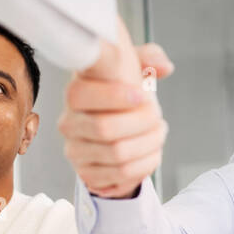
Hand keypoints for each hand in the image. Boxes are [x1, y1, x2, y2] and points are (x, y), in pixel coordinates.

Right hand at [59, 16, 174, 198]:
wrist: (115, 134)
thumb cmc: (123, 96)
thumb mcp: (133, 71)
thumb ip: (148, 58)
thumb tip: (165, 66)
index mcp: (75, 93)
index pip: (81, 95)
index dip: (113, 96)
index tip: (141, 95)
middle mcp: (69, 123)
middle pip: (104, 128)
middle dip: (141, 122)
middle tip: (157, 117)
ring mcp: (75, 151)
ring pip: (118, 154)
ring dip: (149, 143)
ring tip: (159, 132)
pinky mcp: (87, 174)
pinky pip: (122, 175)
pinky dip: (145, 164)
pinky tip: (152, 151)